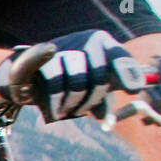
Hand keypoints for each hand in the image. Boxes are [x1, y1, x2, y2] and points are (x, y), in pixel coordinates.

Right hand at [0, 30, 143, 122]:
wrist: (27, 78)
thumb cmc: (65, 83)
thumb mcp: (88, 90)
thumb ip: (103, 102)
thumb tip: (108, 120)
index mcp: (102, 44)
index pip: (121, 58)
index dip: (128, 74)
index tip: (133, 90)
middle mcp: (86, 40)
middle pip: (100, 77)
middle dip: (92, 99)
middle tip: (82, 109)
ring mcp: (65, 46)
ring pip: (78, 83)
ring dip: (72, 104)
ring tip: (65, 107)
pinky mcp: (42, 56)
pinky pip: (55, 84)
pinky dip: (55, 102)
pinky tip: (54, 110)